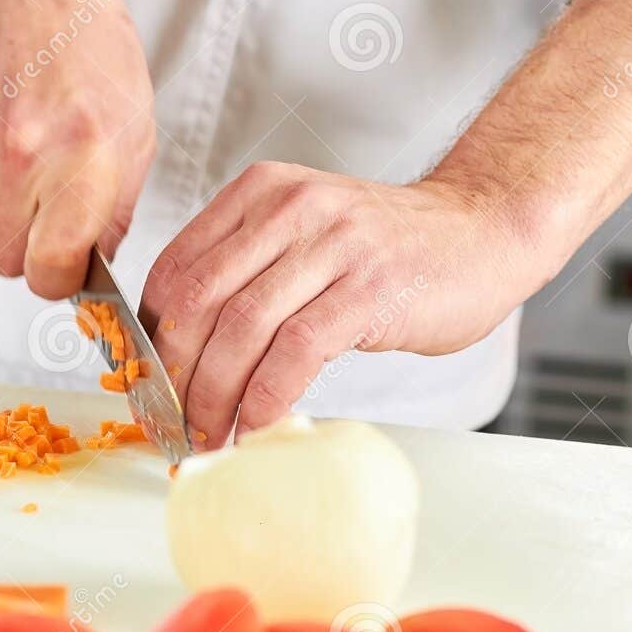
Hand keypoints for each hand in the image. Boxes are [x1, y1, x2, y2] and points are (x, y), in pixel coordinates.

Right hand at [0, 0, 154, 298]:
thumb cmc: (82, 36)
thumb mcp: (133, 121)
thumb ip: (116, 204)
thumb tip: (94, 262)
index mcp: (82, 155)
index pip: (49, 271)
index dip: (55, 277)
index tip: (61, 266)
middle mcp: (21, 151)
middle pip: (3, 260)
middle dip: (24, 245)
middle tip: (42, 205)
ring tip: (20, 151)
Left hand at [141, 162, 540, 448]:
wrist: (484, 230)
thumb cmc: (386, 249)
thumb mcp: (303, 236)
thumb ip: (245, 272)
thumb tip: (179, 350)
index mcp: (259, 195)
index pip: (175, 269)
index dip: (150, 337)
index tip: (148, 385)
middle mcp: (290, 211)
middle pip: (198, 303)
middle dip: (175, 375)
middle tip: (171, 422)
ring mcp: (332, 246)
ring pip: (240, 330)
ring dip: (214, 397)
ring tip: (209, 436)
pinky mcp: (369, 289)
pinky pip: (295, 352)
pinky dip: (265, 398)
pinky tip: (256, 427)